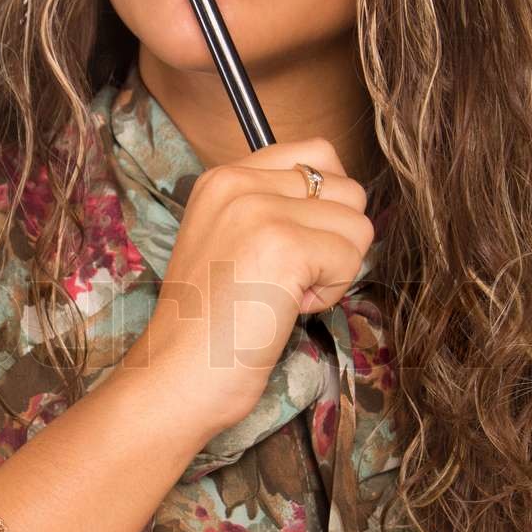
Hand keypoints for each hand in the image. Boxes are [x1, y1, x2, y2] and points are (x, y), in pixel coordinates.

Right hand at [127, 136, 374, 435]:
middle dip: (332, 240)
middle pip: (347, 188)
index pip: (318, 154)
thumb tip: (343, 202)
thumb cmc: (206, 327)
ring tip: (282, 294)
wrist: (174, 377)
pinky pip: (350, 258)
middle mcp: (239, 182)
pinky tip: (284, 309)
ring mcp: (260, 211)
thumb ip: (274, 209)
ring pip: (357, 224)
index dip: (322, 209)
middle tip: (284, 279)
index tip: (285, 252)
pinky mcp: (285, 245)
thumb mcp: (229, 241)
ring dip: (333, 270)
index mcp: (223, 178)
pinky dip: (329, 294)